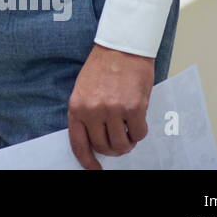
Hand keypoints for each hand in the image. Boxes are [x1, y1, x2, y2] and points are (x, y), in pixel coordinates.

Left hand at [67, 43, 155, 168]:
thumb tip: (94, 138)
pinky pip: (138, 133)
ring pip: (121, 144)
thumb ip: (86, 112)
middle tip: (119, 143)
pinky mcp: (134, 108)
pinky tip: (138, 122)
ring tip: (128, 134)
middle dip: (112, 149)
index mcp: (77, 106)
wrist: (121, 47)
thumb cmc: (102, 67)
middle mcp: (93, 110)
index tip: (94, 168)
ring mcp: (113, 110)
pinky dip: (139, 133)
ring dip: (126, 143)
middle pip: (102, 146)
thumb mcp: (83, 89)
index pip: (78, 143)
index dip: (87, 160)